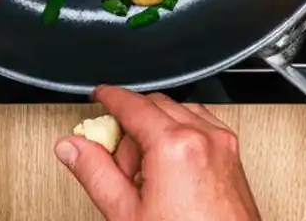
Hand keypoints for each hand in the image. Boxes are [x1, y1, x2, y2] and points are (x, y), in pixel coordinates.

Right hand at [55, 86, 260, 220]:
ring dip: (156, 129)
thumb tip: (72, 148)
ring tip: (142, 172)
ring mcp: (222, 146)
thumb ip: (95, 173)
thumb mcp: (127, 214)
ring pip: (179, 112)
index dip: (109, 98)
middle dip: (130, 124)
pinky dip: (181, 134)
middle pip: (155, 105)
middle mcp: (204, 138)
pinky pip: (202, 125)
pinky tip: (168, 167)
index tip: (99, 97)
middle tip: (113, 156)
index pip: (133, 105)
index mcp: (175, 146)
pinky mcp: (232, 156)